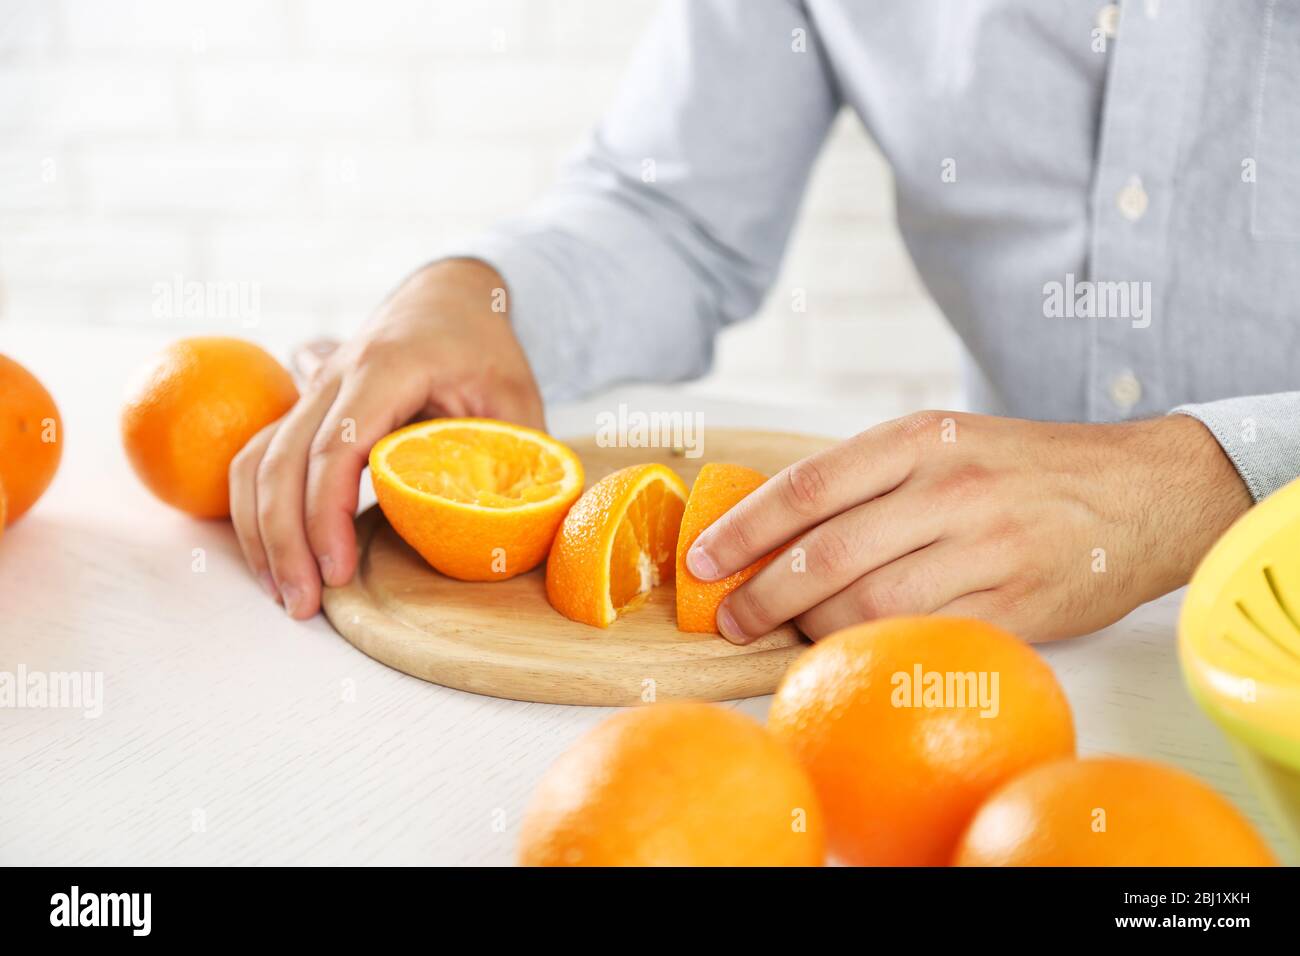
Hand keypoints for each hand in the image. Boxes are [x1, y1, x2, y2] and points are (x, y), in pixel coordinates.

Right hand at [230, 258, 543, 618]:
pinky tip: (275, 559)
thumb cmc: (484, 348)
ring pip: (255, 460)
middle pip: (280, 460)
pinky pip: (259, 459)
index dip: (326, 515)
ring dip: (260, 532)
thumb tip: (515, 530)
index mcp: (388, 367)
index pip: (335, 446)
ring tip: (285, 595)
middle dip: (283, 539)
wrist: (446, 297)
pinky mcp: (302, 410)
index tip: (337, 571)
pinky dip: (256, 511)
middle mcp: (335, 376)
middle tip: (303, 605)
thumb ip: (511, 458)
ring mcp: (310, 391)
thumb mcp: (515, 396)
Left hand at [685, 411, 1251, 643]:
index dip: (745, 530)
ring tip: (787, 632)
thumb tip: (774, 528)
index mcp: (922, 438)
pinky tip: (849, 647)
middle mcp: (951, 488)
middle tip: (730, 617)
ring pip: (870, 604)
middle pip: (827, 554)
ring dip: (812, 627)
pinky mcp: (1014, 605)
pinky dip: (873, 648)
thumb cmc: (1025, 466)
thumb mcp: (946, 438)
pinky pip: (922, 635)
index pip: (808, 487)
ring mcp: (986, 549)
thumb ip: (868, 476)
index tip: (705, 560)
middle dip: (763, 594)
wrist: (1141, 491)